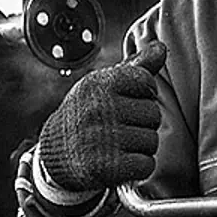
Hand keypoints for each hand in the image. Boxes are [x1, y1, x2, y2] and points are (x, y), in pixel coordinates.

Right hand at [36, 41, 167, 192]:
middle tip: (121, 126)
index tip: (128, 100)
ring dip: (140, 146)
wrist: (55, 152)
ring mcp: (101, 140)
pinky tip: (121, 161)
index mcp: (98, 85)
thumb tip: (161, 47)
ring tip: (119, 144)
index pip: (146, 82)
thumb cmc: (87, 113)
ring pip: (151, 141)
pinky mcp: (106, 168)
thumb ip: (137, 66)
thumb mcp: (104, 84)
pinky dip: (139, 166)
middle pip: (153, 114)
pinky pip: (146, 164)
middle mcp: (98, 109)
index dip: (144, 93)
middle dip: (142, 122)